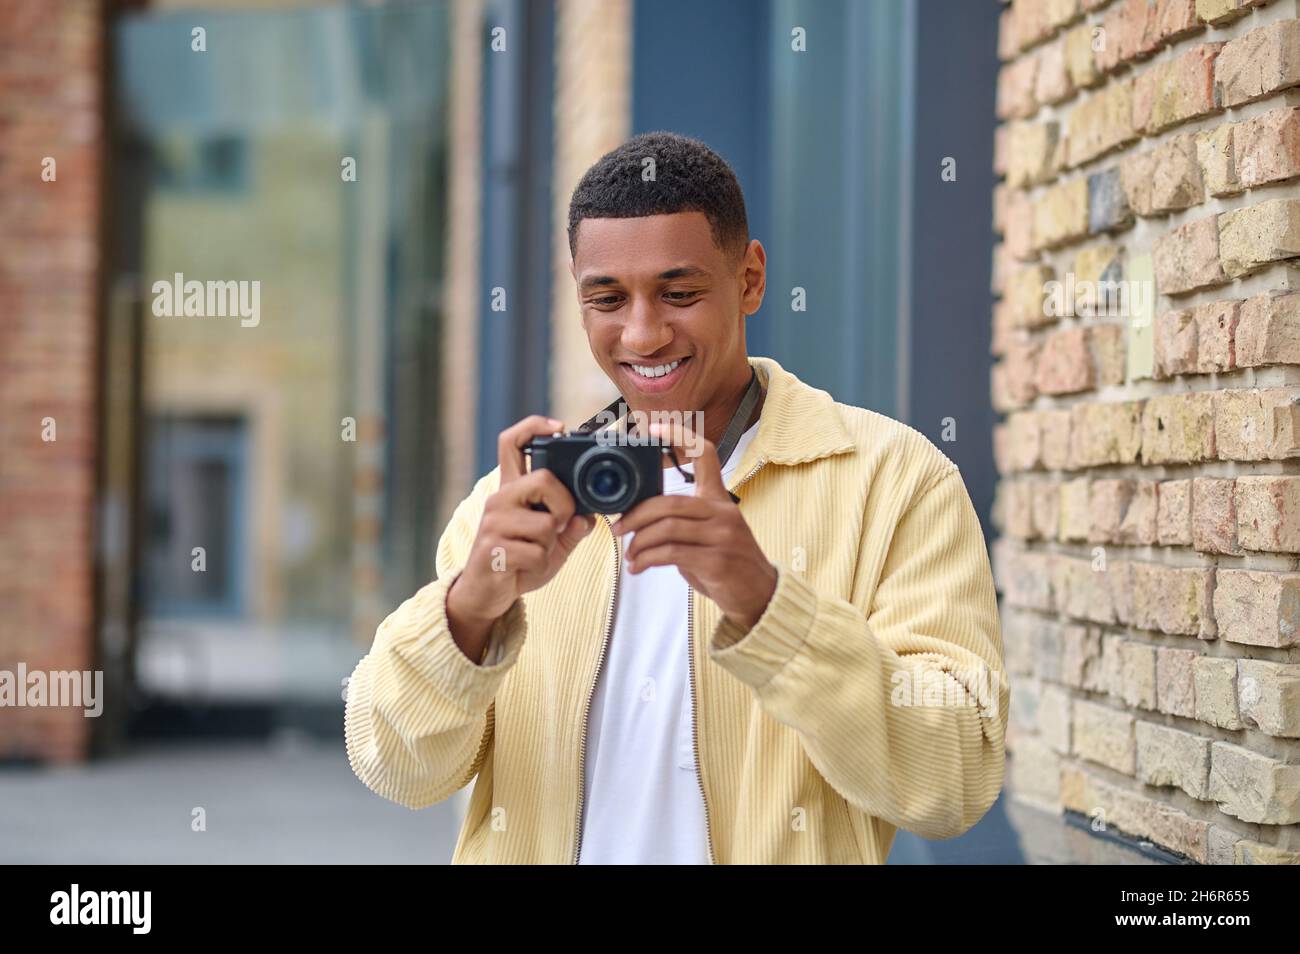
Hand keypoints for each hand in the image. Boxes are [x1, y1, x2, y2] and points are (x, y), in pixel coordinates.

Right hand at [447, 415, 595, 649]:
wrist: (485, 595)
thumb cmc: (519, 563)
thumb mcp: (551, 544)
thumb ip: (572, 528)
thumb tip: (588, 516)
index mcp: (512, 490)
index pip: (512, 443)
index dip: (534, 427)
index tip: (559, 427)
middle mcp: (499, 500)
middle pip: (543, 480)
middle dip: (564, 506)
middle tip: (558, 526)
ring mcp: (493, 523)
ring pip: (546, 524)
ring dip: (550, 545)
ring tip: (534, 553)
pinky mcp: (492, 549)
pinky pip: (536, 553)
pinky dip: (540, 565)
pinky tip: (524, 568)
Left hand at [611, 419, 776, 629]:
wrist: (759, 594)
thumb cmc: (727, 562)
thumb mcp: (710, 532)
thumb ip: (683, 519)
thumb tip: (638, 516)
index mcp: (719, 498)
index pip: (704, 455)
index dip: (679, 437)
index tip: (653, 429)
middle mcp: (722, 512)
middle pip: (668, 502)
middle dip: (635, 515)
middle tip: (617, 528)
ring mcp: (721, 536)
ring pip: (666, 528)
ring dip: (639, 542)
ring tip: (630, 554)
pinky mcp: (716, 561)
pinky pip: (671, 553)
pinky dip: (647, 560)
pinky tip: (638, 567)